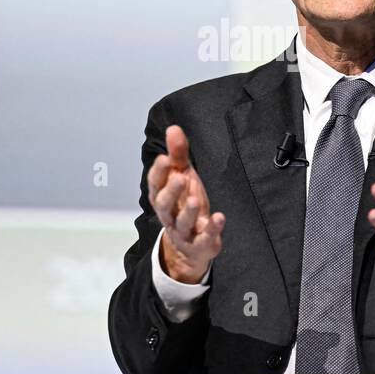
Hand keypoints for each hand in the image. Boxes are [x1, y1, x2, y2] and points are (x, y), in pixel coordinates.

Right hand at [148, 125, 224, 283]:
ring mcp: (184, 231)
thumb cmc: (184, 203)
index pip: (155, 184)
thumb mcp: (182, 176)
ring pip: (182, 222)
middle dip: (171, 191)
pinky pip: (204, 238)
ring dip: (189, 212)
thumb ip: (178, 155)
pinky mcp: (200, 244)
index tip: (164, 158)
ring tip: (195, 199)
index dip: (159, 172)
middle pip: (164, 204)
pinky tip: (219, 218)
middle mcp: (169, 215)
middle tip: (180, 177)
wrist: (190, 245)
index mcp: (161, 197)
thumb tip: (173, 128)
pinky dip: (212, 229)